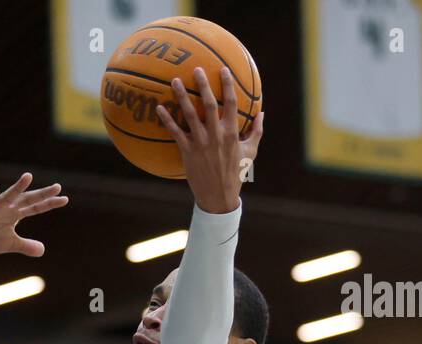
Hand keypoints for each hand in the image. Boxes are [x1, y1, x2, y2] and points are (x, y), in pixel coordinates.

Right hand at [0, 172, 67, 256]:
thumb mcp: (9, 244)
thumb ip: (25, 245)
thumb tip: (43, 250)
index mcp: (14, 214)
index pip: (35, 208)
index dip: (49, 204)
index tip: (65, 199)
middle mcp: (6, 208)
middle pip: (26, 199)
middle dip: (41, 194)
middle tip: (57, 187)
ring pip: (7, 197)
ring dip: (17, 188)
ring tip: (28, 177)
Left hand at [156, 67, 263, 213]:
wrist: (219, 196)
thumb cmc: (236, 173)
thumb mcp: (250, 152)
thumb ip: (256, 131)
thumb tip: (262, 113)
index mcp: (232, 132)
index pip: (231, 103)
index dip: (227, 84)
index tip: (223, 69)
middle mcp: (216, 134)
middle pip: (209, 104)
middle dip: (203, 84)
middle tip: (196, 69)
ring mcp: (200, 142)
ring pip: (189, 114)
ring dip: (181, 96)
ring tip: (175, 81)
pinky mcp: (187, 151)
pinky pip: (175, 132)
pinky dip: (167, 119)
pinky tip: (159, 107)